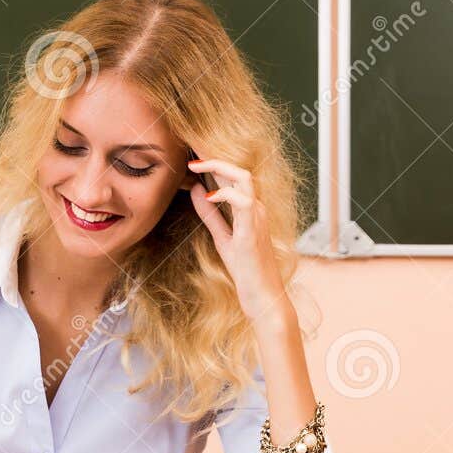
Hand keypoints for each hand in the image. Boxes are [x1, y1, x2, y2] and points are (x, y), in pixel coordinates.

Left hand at [186, 156, 289, 326]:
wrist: (263, 296)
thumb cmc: (246, 269)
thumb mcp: (221, 237)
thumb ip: (209, 215)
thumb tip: (195, 190)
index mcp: (250, 208)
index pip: (233, 176)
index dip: (213, 162)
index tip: (190, 157)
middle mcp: (256, 208)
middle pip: (239, 169)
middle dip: (213, 157)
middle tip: (189, 155)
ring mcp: (257, 218)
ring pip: (244, 178)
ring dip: (219, 167)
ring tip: (195, 166)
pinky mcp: (252, 232)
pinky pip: (245, 203)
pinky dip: (226, 194)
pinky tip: (208, 195)